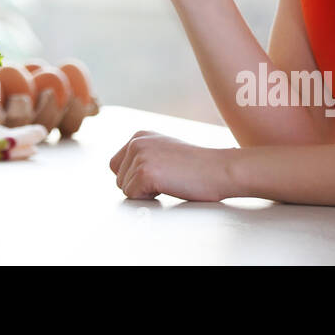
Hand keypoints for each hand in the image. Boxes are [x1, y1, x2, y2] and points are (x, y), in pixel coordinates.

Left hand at [108, 130, 233, 200]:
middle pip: (119, 178)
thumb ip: (143, 156)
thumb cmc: (196, 165)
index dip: (134, 177)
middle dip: (138, 186)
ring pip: (125, 189)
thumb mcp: (164, 150)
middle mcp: (136, 143)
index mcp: (139, 136)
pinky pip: (133, 196)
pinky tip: (168, 187)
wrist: (218, 169)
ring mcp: (140, 157)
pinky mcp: (145, 173)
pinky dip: (149, 198)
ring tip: (169, 182)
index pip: (116, 165)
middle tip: (166, 180)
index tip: (157, 176)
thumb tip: (122, 176)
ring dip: (145, 192)